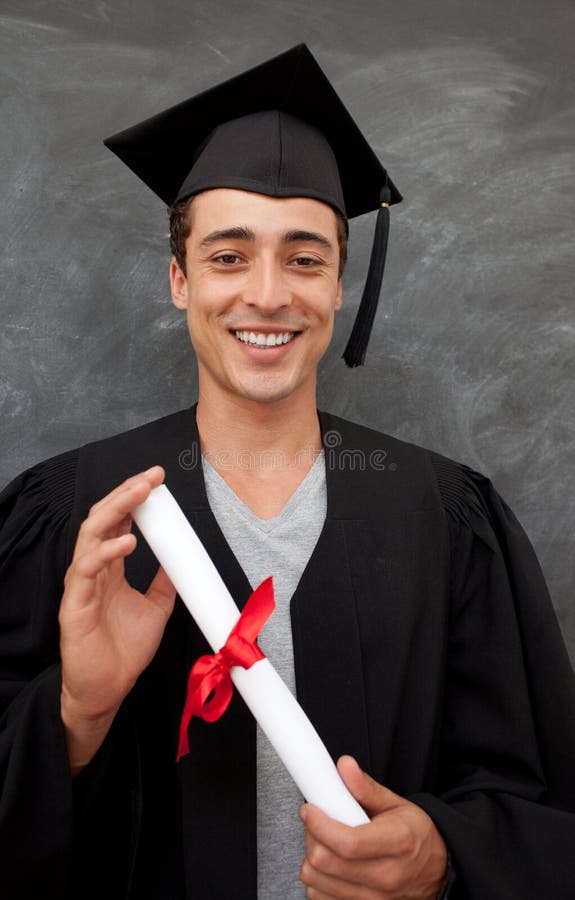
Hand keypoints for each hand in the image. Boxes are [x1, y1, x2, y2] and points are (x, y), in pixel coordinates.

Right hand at [59, 466, 175, 769]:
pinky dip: (105, 552)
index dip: (133, 499)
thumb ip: (165, 581)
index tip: (156, 480)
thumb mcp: (156, 608)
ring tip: (139, 493)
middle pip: (103, 519)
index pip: (117, 522)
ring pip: (89, 535)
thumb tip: (182, 558)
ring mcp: (81, 586)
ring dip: (115, 510)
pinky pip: (85, 570)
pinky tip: (126, 542)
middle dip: (125, 493)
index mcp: (109, 568)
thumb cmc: (124, 651)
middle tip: (150, 477)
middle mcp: (92, 570)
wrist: (108, 690)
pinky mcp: (73, 606)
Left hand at [299, 756, 447, 898]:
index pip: (348, 842)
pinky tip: (329, 865)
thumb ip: (366, 787)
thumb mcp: (396, 804)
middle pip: (326, 863)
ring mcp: (374, 899)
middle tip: (316, 821)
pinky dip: (318, 881)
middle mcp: (385, 877)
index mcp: (397, 844)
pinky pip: (321, 899)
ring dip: (312, 860)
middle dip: (312, 837)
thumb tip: (345, 766)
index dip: (320, 825)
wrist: (437, 870)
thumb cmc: (416, 836)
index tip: (309, 810)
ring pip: (317, 883)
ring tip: (324, 843)